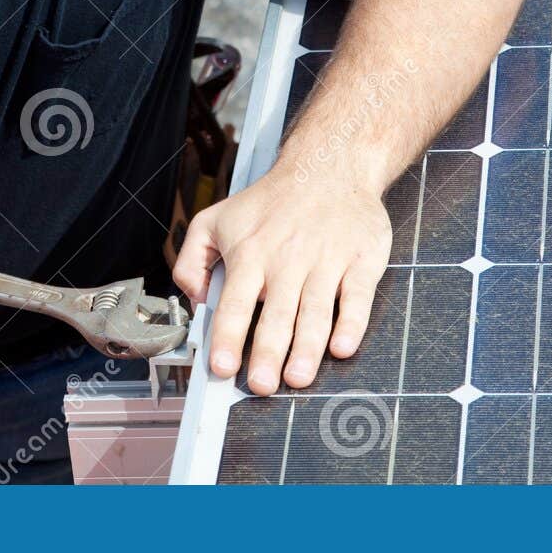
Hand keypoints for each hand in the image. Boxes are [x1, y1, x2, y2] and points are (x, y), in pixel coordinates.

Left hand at [171, 171, 390, 395]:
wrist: (327, 166)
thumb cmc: (270, 201)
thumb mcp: (215, 218)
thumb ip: (191, 258)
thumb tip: (194, 298)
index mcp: (251, 254)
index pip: (235, 303)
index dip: (226, 338)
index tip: (221, 368)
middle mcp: (287, 260)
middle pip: (276, 315)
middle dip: (267, 353)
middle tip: (261, 385)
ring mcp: (326, 261)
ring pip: (315, 312)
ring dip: (306, 349)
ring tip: (297, 378)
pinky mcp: (360, 260)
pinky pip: (357, 297)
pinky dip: (351, 324)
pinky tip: (341, 347)